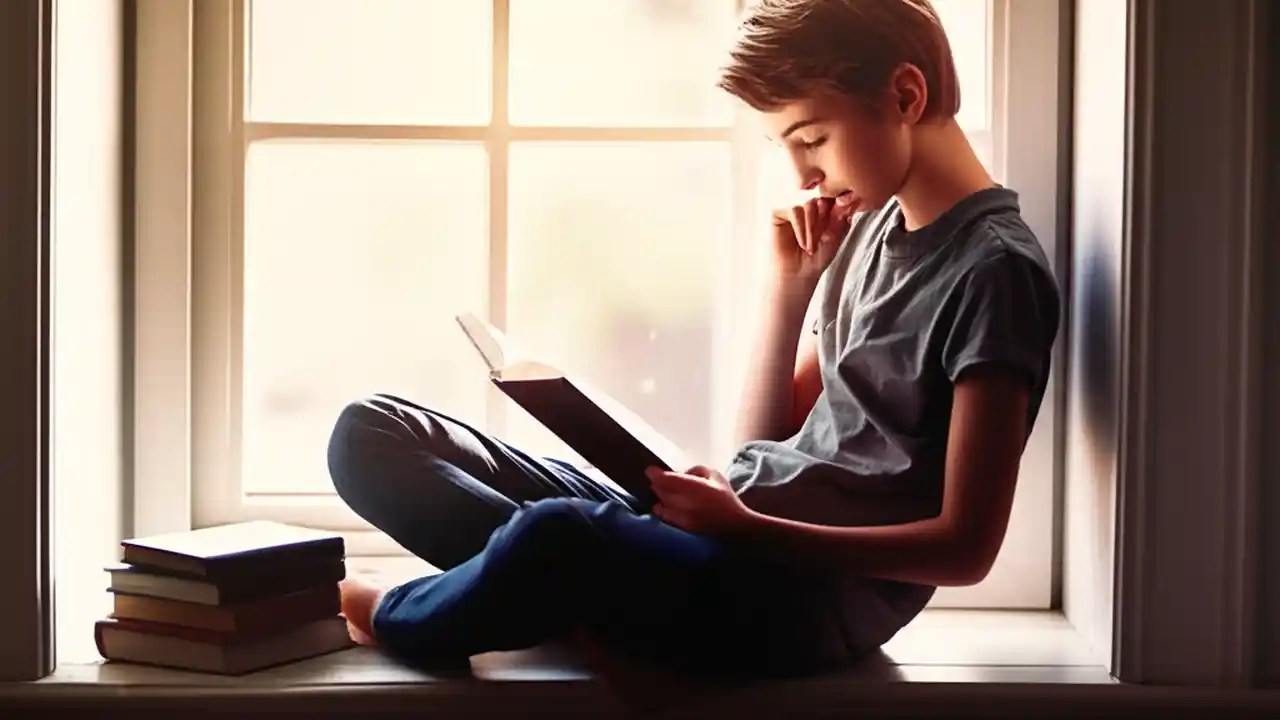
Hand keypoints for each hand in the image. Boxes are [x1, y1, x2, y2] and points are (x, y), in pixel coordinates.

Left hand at [645, 464, 759, 536]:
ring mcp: (681, 518)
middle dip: (658, 485)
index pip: (663, 480)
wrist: (735, 525)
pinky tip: (669, 506)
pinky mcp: (681, 528)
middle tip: (660, 480)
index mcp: (692, 488)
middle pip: (659, 491)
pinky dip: (664, 510)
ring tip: (666, 494)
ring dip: (660, 498)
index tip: (650, 470)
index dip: (654, 474)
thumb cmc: (726, 497)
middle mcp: (683, 503)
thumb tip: (680, 474)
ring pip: (659, 506)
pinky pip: (665, 517)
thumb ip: (695, 470)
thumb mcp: (714, 475)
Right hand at [770, 196, 859, 285]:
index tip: (835, 229)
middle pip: (822, 198)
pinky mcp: (778, 212)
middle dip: (824, 221)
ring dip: (812, 227)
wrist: (797, 275)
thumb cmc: (816, 259)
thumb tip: (846, 201)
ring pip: (809, 204)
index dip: (837, 210)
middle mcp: (810, 206)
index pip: (834, 197)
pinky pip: (794, 210)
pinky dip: (800, 228)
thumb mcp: (835, 238)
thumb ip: (840, 219)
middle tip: (822, 241)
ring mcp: (794, 207)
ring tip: (810, 247)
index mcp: (825, 209)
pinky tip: (801, 243)